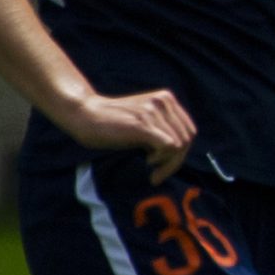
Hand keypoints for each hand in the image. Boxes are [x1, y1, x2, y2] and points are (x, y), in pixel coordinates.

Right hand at [57, 88, 195, 183]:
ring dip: (167, 163)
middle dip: (175, 161)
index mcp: (167, 99)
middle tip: (158, 174)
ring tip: (149, 166)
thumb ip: (163, 129)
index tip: (166, 166)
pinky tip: (147, 161)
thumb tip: (179, 154)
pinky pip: (169, 146)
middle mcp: (164, 102)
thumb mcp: (144, 121)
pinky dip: (162, 159)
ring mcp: (154, 111)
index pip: (189, 131)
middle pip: (187, 139)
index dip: (181, 152)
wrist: (85, 115)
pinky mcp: (144, 124)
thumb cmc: (111, 124)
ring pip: (179, 145)